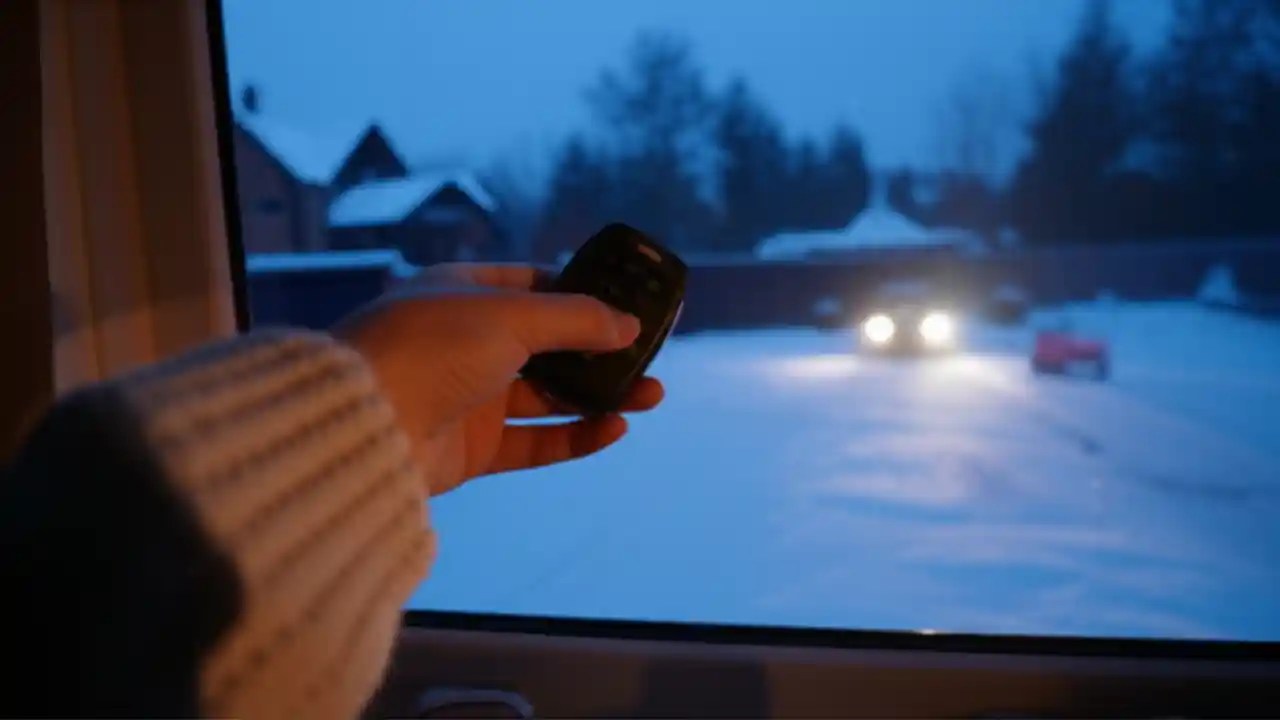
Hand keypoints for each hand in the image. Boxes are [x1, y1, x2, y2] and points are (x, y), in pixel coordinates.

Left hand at [334, 263, 664, 496]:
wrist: (362, 425)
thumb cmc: (431, 347)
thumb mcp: (512, 316)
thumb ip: (577, 319)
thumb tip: (628, 323)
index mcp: (460, 292)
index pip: (529, 283)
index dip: (577, 291)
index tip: (623, 303)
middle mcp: (463, 341)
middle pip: (545, 343)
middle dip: (598, 350)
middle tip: (647, 355)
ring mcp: (467, 395)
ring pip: (547, 394)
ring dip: (598, 393)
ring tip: (651, 394)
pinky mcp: (471, 447)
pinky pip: (534, 440)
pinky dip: (575, 435)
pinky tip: (614, 428)